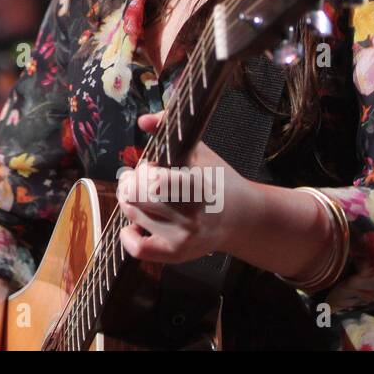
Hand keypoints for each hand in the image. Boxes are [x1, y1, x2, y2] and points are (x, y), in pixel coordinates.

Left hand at [115, 112, 252, 263]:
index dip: (143, 170)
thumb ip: (169, 127)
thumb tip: (144, 119)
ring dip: (132, 203)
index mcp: (197, 186)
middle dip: (131, 183)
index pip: (151, 179)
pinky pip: (137, 248)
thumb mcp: (198, 150)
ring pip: (132, 214)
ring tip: (148, 199)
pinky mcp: (176, 253)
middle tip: (139, 180)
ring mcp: (183, 237)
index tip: (149, 167)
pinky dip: (129, 235)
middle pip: (134, 196)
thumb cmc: (218, 181)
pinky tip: (138, 224)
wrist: (243, 218)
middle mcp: (190, 215)